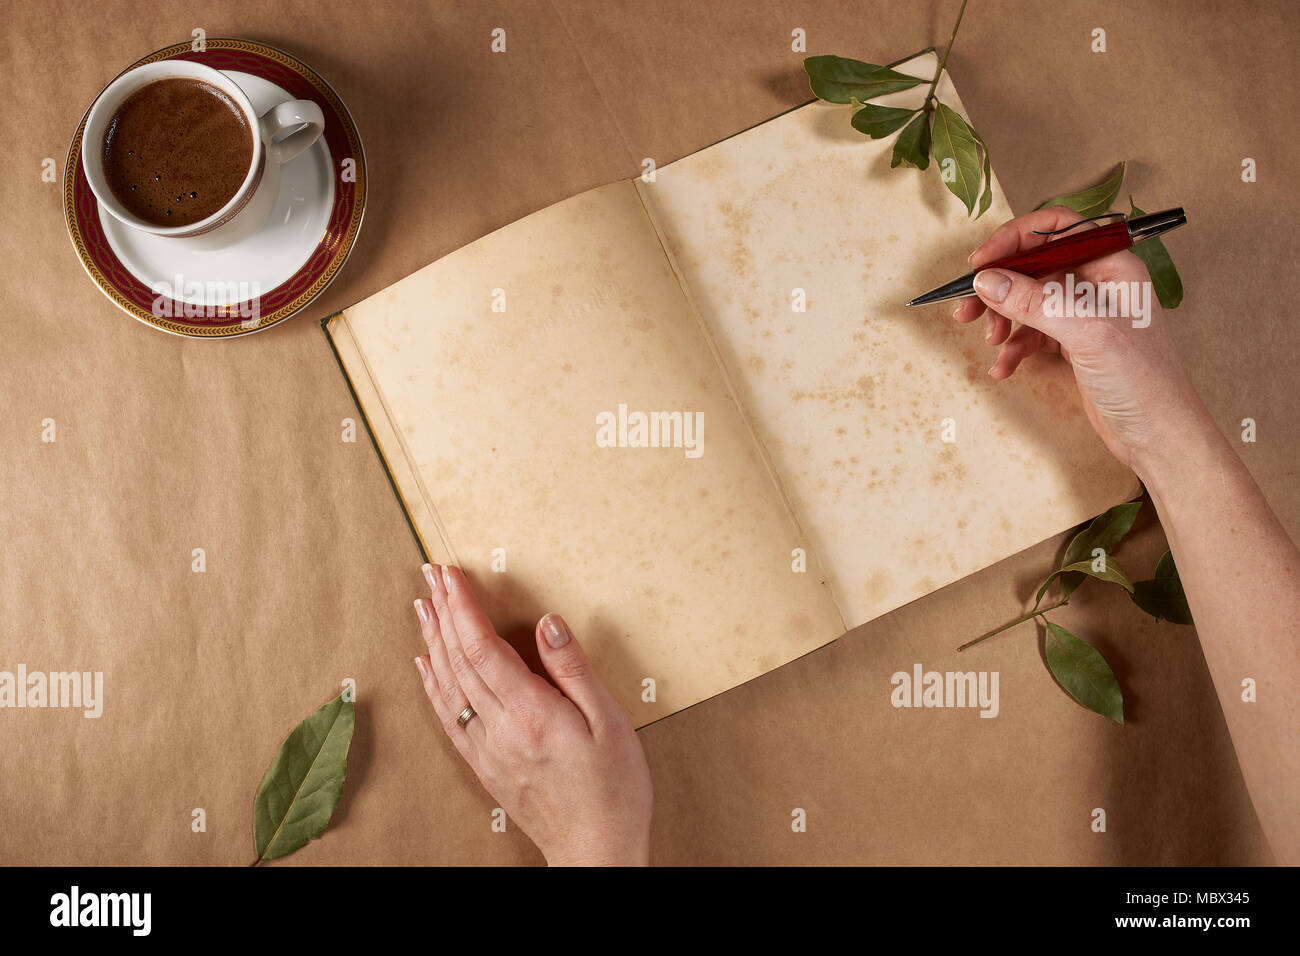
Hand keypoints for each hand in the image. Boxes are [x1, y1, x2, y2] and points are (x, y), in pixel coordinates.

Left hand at [412, 564, 651, 865]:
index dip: (462, 606)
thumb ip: (573, 669)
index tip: (450, 574)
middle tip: (431, 576)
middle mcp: (499, 730)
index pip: (482, 647)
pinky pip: (450, 717)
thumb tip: (547, 623)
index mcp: (530, 713)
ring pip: (448, 686)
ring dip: (432, 643)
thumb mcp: (610, 721)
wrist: (598, 851)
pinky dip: (434, 686)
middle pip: (459, 660)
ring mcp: (487, 750)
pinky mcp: (485, 766)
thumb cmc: (614, 789)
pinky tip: (427, 667)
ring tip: (423, 608)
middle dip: (443, 613)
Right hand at [953, 206, 1202, 479]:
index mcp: (1111, 264)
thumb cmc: (1142, 379)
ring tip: (990, 341)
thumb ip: (1035, 302)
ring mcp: (1084, 313)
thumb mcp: (1086, 332)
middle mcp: (1097, 282)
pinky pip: (1032, 333)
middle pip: (1034, 265)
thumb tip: (987, 280)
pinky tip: (1004, 367)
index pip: (1056, 229)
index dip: (1014, 238)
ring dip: (1002, 318)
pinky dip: (1014, 347)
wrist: (1157, 433)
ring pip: (1028, 299)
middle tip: (968, 308)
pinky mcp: (1074, 342)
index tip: (980, 261)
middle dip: (999, 285)